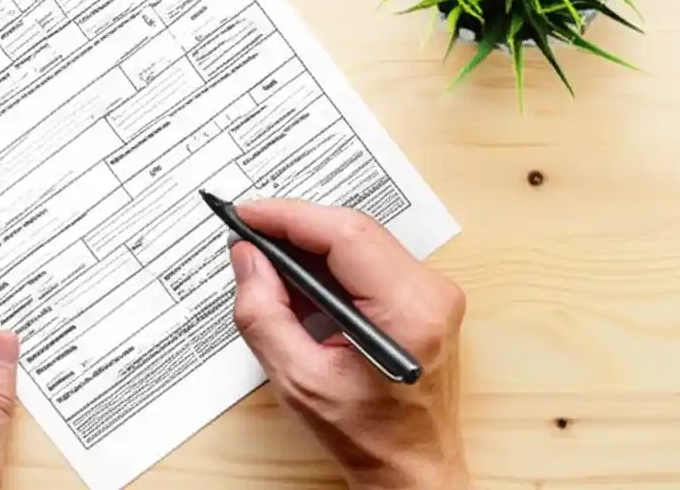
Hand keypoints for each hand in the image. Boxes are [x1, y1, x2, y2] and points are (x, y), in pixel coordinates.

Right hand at [229, 200, 467, 489]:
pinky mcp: (424, 296)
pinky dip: (328, 262)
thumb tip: (248, 258)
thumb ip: (264, 314)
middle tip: (248, 236)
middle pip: (352, 230)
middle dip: (294, 227)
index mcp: (408, 313)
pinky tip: (298, 280)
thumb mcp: (298, 380)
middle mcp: (431, 293)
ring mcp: (432, 292)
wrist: (412, 468)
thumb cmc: (368, 436)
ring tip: (267, 262)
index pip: (344, 235)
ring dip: (309, 244)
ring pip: (359, 239)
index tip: (246, 214)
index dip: (289, 216)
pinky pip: (369, 258)